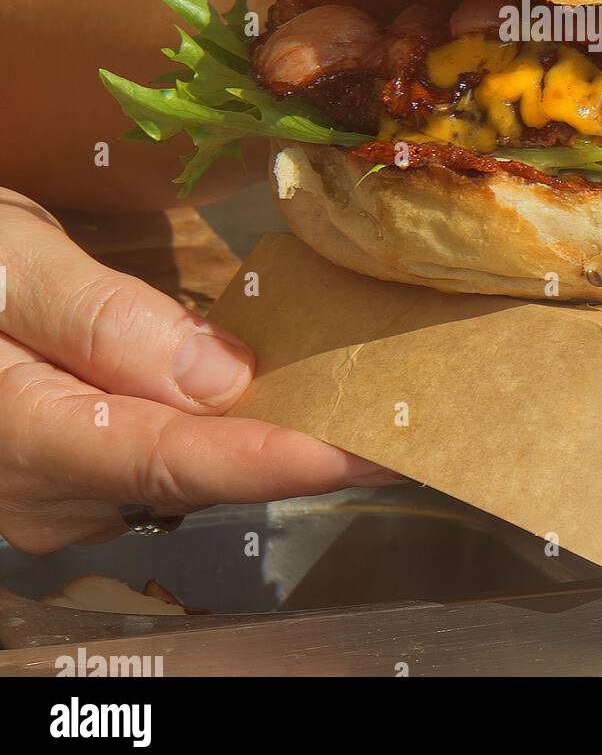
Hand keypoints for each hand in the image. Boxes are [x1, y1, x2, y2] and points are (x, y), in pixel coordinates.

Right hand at [0, 189, 397, 552]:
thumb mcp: (9, 263)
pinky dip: (238, 427)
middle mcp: (51, 491)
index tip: (367, 450)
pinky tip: (293, 394)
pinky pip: (174, 454)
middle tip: (408, 417)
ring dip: (280, 438)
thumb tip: (221, 379)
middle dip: (305, 451)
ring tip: (374, 402)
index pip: (174, 462)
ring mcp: (66, 489)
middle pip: (197, 475)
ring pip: (192, 469)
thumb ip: (103, 321)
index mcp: (30, 436)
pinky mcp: (82, 466)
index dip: (276, 461)